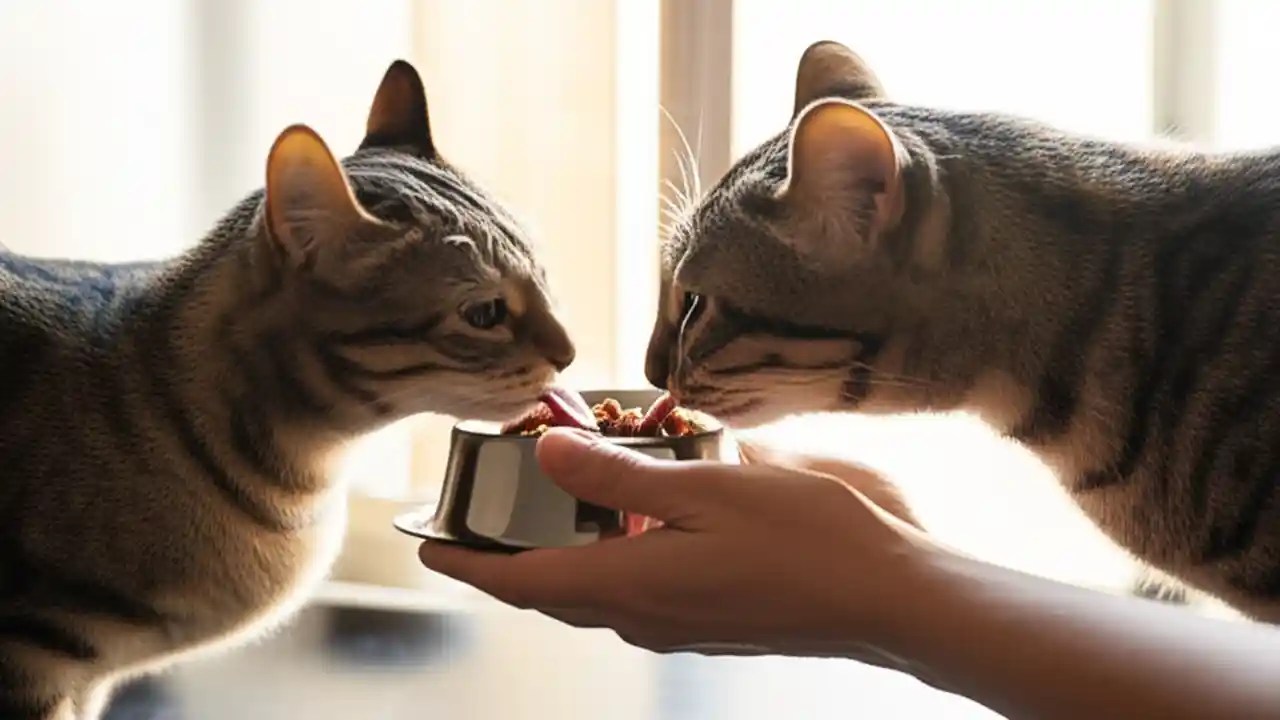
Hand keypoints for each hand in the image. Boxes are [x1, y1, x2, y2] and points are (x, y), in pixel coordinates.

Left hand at [418, 429, 935, 661]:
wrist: (887, 599)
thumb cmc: (805, 541)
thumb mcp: (706, 490)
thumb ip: (620, 478)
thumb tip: (549, 456)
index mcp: (628, 587)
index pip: (520, 580)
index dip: (469, 560)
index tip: (429, 540)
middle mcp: (642, 616)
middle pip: (551, 588)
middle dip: (511, 552)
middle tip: (489, 511)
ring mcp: (676, 624)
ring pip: (595, 588)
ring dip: (566, 551)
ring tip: (558, 503)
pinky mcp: (706, 619)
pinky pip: (637, 588)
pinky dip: (615, 555)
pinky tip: (636, 517)